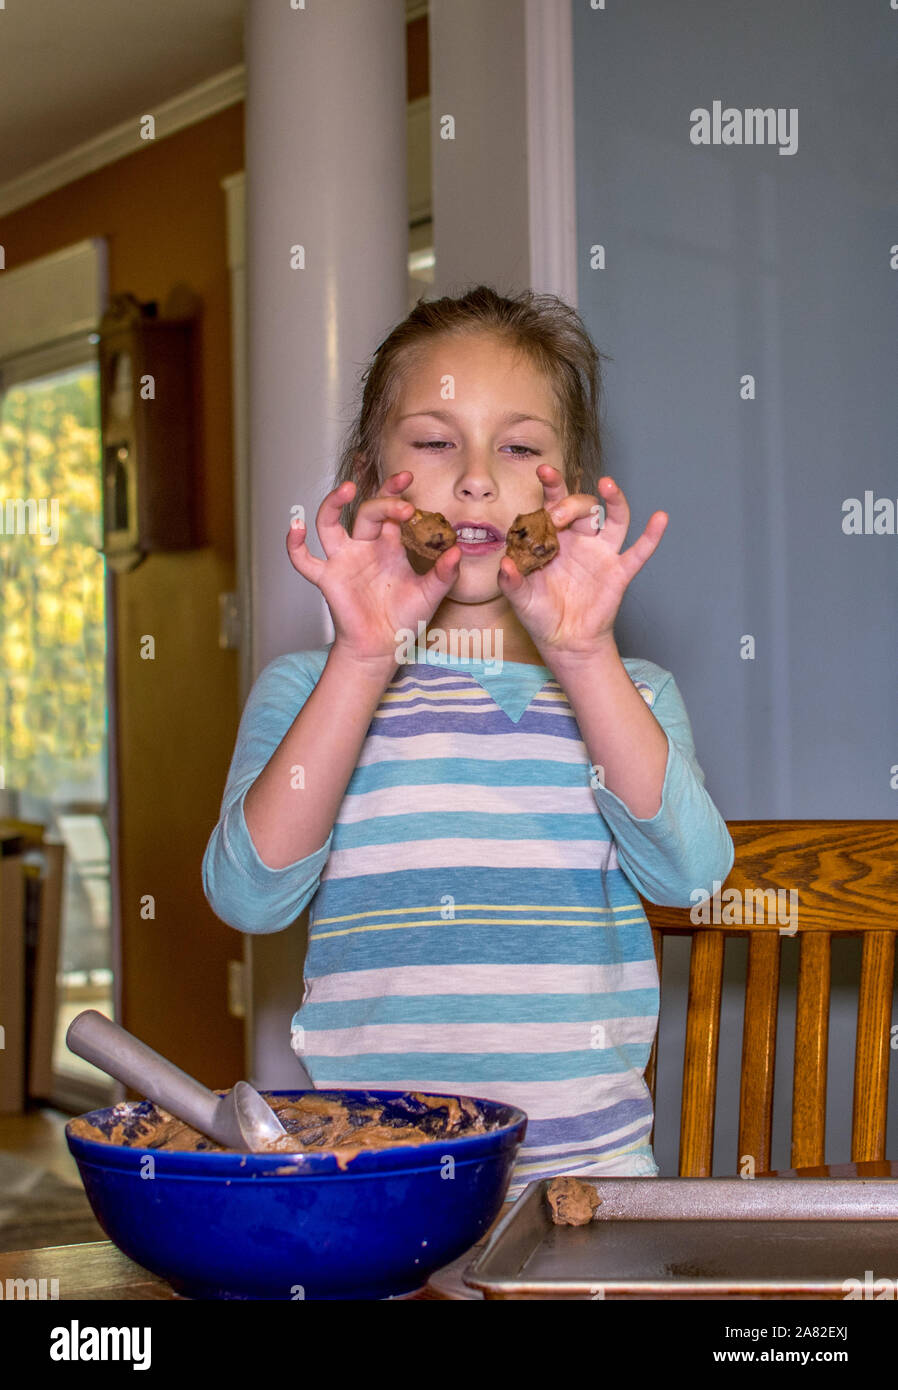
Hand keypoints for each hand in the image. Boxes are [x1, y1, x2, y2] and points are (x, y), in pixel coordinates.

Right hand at [285, 473, 460, 665]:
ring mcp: (343, 560)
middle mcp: (364, 546)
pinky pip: (304, 560)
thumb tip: (457, 551)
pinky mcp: (328, 578)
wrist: (384, 647)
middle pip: (367, 512)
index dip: (396, 493)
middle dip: (384, 503)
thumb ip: (445, 574)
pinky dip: (295, 545)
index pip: (389, 509)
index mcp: (388, 544)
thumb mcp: (430, 594)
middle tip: (404, 508)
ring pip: (329, 523)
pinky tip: (295, 528)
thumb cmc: (404, 618)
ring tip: (346, 489)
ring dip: (333, 503)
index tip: (407, 479)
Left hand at [497, 465, 667, 663]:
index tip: (544, 472)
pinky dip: (652, 536)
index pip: (553, 504)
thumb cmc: (541, 614)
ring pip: (614, 518)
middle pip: (582, 507)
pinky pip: (639, 551)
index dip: (552, 486)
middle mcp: (579, 539)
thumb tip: (506, 565)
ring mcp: (601, 554)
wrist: (564, 641)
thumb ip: (511, 582)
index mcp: (553, 538)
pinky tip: (660, 519)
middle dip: (570, 504)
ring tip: (608, 485)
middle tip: (556, 516)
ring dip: (613, 500)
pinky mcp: (619, 572)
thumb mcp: (520, 599)